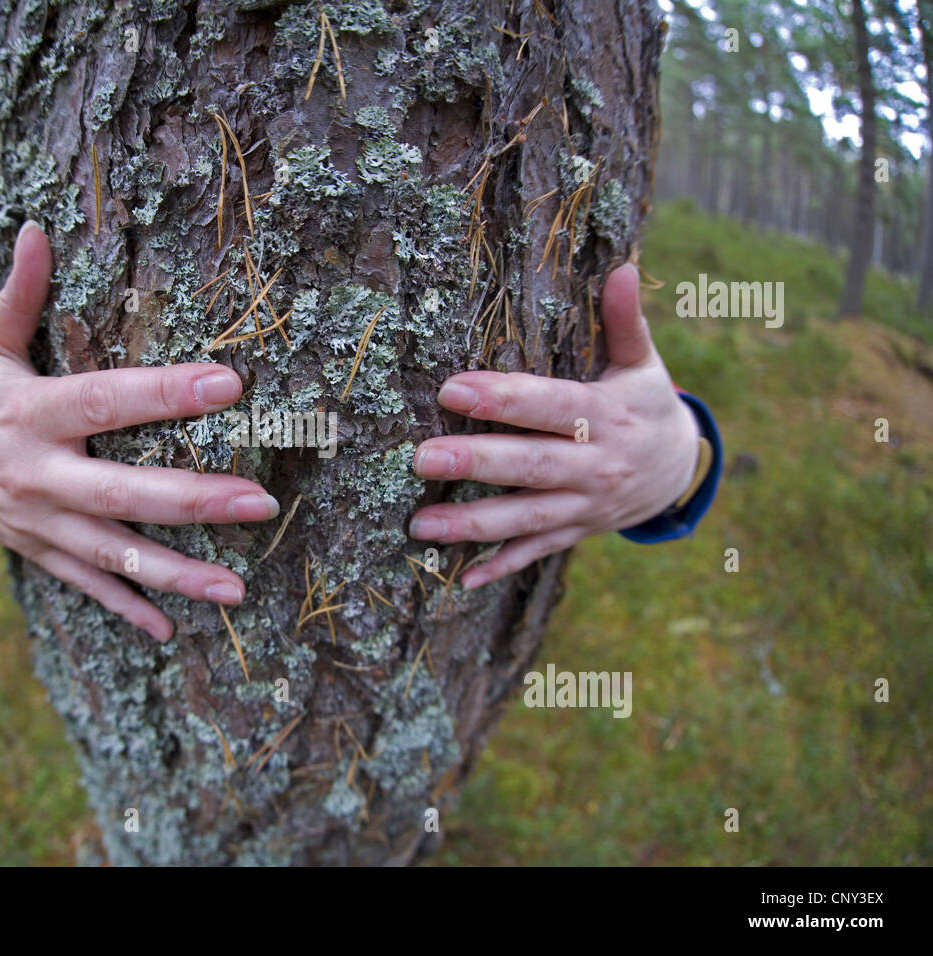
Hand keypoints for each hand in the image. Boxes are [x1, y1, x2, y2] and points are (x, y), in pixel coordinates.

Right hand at [0, 220, 279, 640]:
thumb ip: (19, 295)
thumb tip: (36, 228)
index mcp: (29, 414)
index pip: (106, 401)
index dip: (165, 394)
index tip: (229, 383)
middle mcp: (36, 475)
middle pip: (121, 493)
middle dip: (193, 502)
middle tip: (259, 503)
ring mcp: (38, 523)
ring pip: (112, 555)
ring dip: (175, 574)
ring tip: (236, 589)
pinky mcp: (40, 552)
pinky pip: (87, 586)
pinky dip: (127, 609)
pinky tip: (172, 628)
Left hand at [408, 264, 700, 588]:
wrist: (682, 469)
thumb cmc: (645, 403)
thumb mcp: (643, 363)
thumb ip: (625, 321)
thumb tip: (620, 267)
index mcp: (605, 416)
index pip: (548, 406)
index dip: (503, 399)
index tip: (453, 389)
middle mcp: (594, 465)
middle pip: (528, 466)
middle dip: (474, 463)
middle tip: (421, 458)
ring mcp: (584, 505)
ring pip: (525, 518)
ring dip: (472, 525)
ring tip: (420, 526)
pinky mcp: (575, 531)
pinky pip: (536, 552)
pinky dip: (501, 566)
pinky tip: (461, 577)